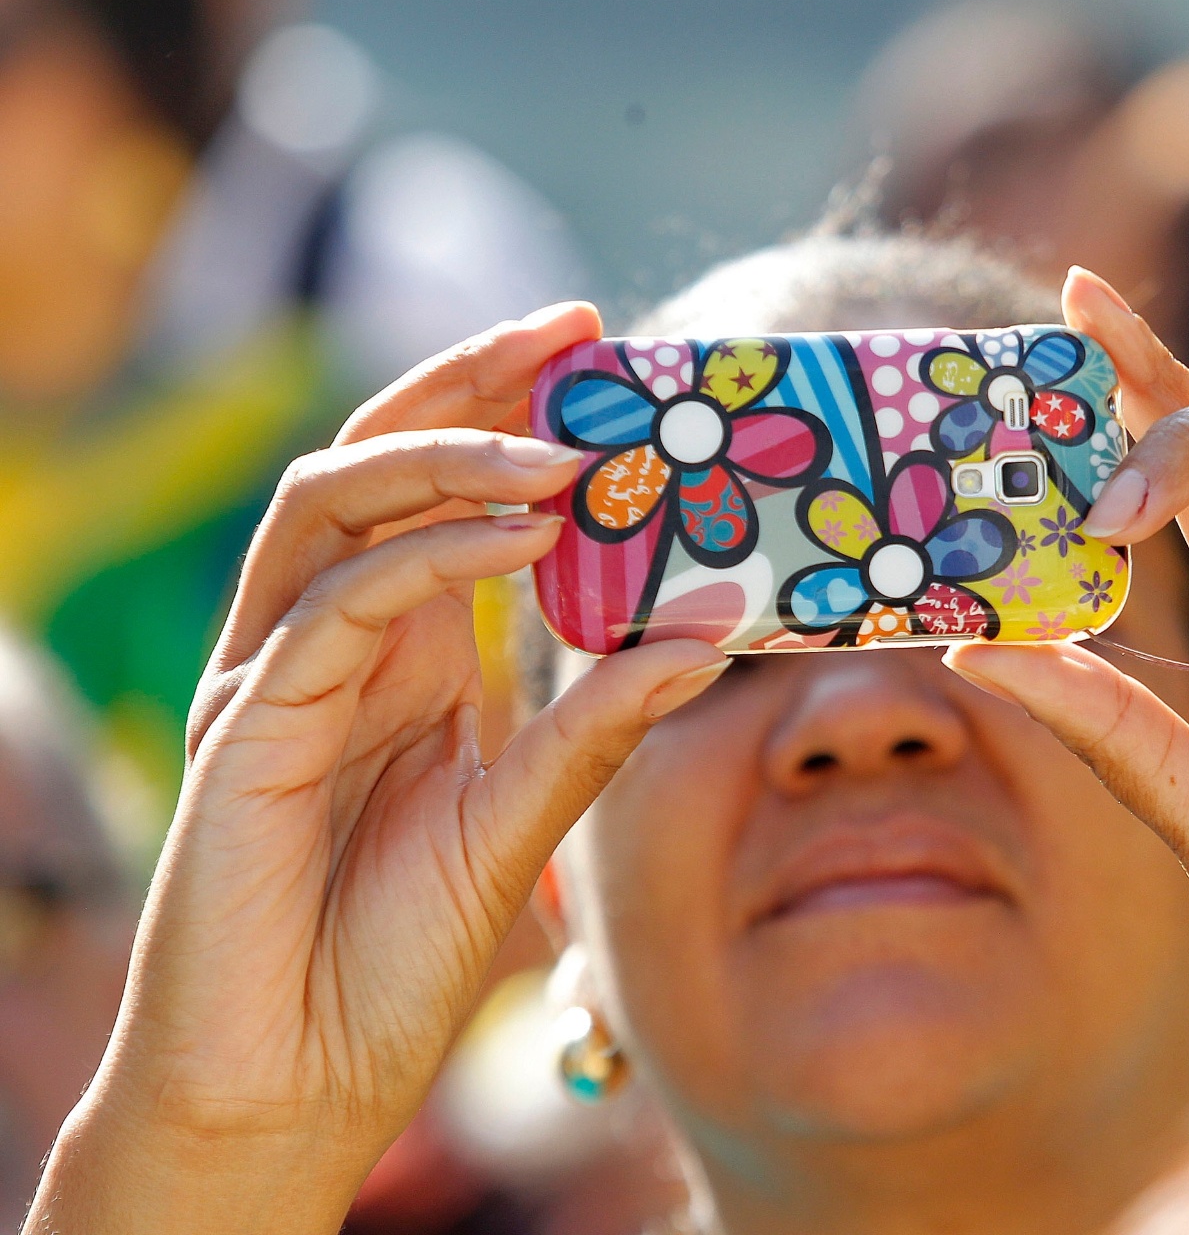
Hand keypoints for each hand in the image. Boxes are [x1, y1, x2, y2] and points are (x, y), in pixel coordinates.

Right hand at [31, 305, 732, 1233]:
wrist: (293, 1086)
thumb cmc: (391, 955)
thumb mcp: (522, 821)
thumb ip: (599, 725)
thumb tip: (711, 627)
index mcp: (398, 653)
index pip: (439, 492)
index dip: (506, 410)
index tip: (602, 353)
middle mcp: (330, 643)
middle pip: (374, 460)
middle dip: (466, 382)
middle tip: (571, 331)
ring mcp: (277, 679)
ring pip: (332, 505)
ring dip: (448, 453)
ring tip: (568, 447)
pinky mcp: (249, 733)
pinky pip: (333, 609)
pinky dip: (428, 559)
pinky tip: (528, 539)